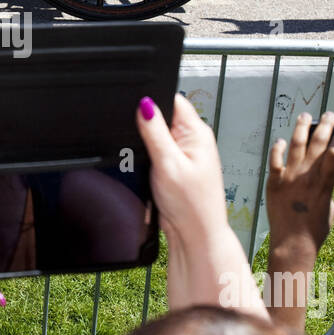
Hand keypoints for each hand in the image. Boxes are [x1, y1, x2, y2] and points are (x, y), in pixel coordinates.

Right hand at [137, 95, 264, 317]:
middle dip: (146, 126)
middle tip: (146, 148)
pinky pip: (156, 152)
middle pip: (162, 116)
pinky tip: (149, 169)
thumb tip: (145, 103)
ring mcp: (185, 154)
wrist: (195, 235)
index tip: (137, 113)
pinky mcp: (175, 167)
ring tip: (151, 163)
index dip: (152, 102)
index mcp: (197, 132)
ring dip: (146, 145)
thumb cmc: (191, 204)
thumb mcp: (168, 163)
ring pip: (157, 135)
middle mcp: (193, 140)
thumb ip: (155, 132)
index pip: (172, 100)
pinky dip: (148, 158)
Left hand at [266, 112, 333, 257]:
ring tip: (305, 116)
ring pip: (296, 146)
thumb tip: (324, 176)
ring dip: (301, 128)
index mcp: (324, 185)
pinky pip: (275, 160)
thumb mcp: (329, 208)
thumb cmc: (315, 230)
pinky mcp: (273, 183)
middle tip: (329, 115)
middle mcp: (307, 178)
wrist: (292, 243)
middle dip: (325, 127)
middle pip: (318, 145)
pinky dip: (278, 148)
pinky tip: (281, 140)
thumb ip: (327, 189)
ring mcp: (289, 179)